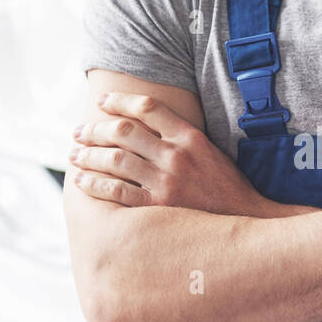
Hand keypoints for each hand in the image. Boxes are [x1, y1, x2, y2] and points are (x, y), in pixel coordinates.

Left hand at [69, 92, 268, 215]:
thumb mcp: (210, 152)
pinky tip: (82, 182)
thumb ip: (182, 137)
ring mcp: (166, 182)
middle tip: (79, 131)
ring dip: (89, 155)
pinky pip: (117, 192)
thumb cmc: (226, 187)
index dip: (119, 100)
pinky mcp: (158, 208)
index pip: (147, 107)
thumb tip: (147, 124)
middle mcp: (176, 155)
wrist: (246, 221)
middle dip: (94, 128)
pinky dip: (95, 185)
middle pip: (123, 130)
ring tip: (75, 154)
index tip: (102, 102)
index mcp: (190, 137)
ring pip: (115, 159)